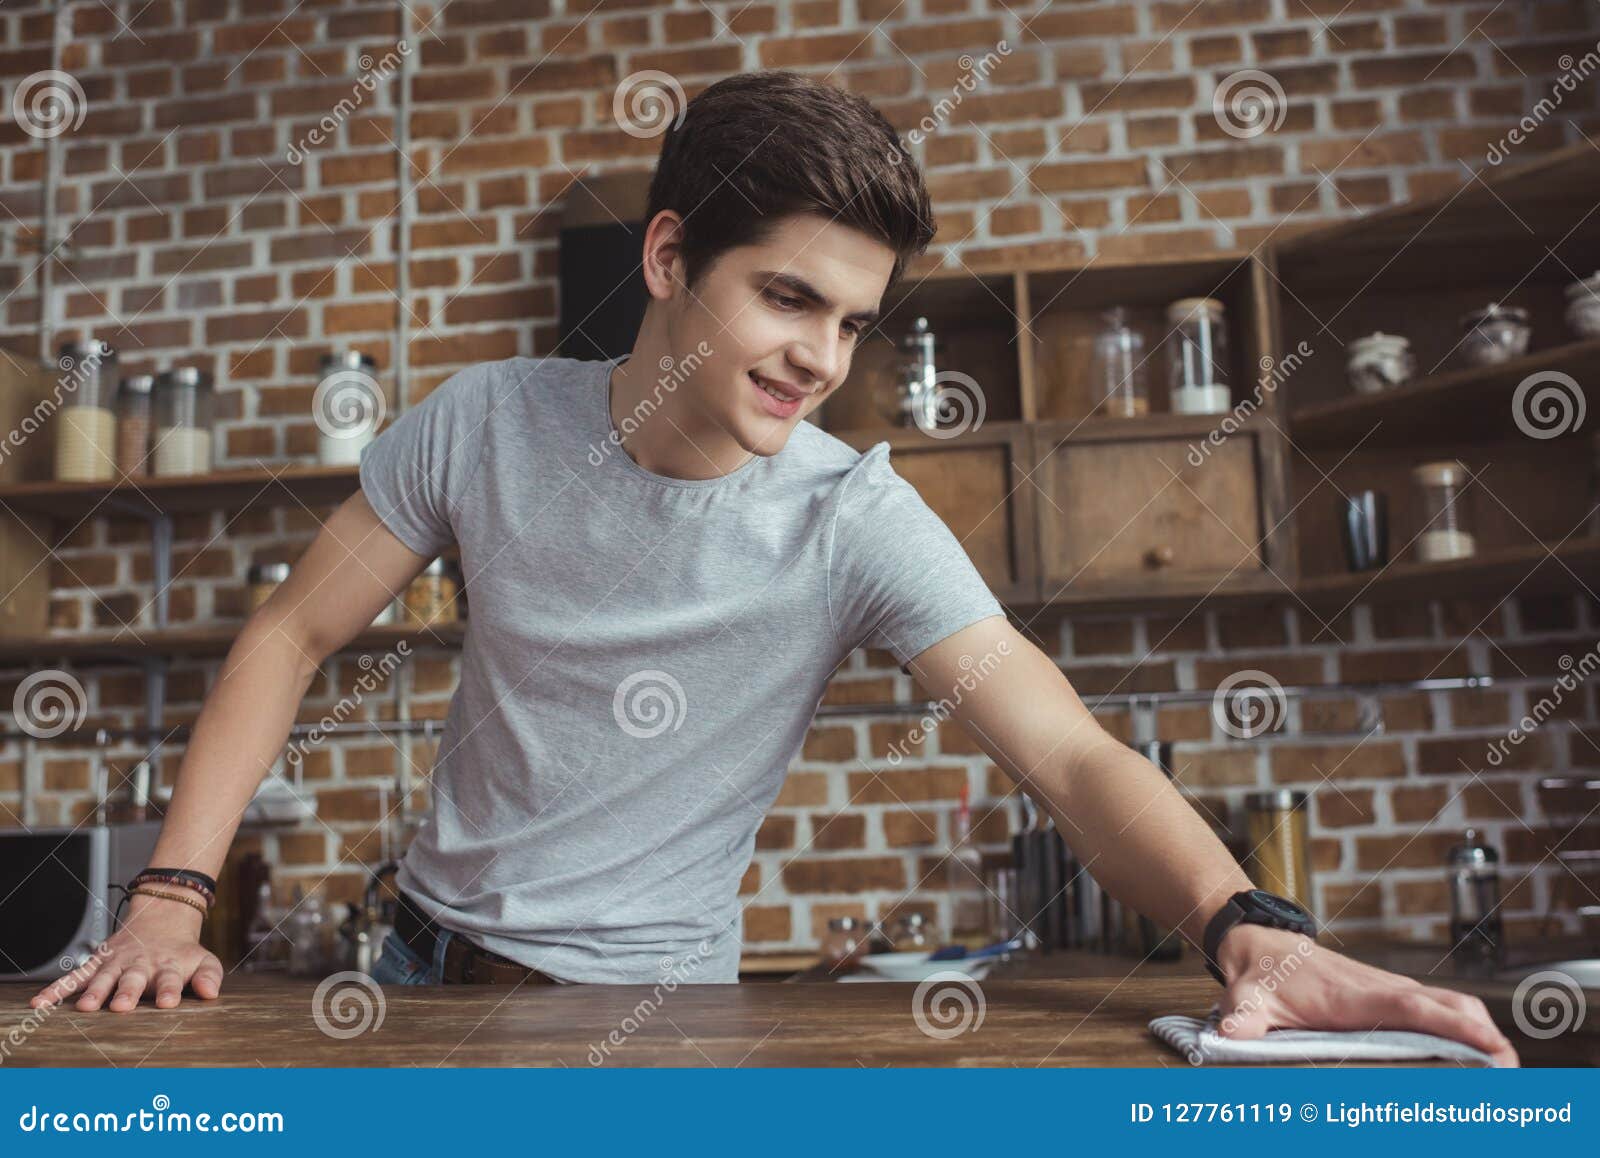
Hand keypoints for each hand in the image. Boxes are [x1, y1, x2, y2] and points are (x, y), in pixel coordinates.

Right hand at [28, 893, 223, 1012]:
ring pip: (103, 978)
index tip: (168, 1002)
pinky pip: (74, 977)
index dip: (169, 990)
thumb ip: (209, 976)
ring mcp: (116, 964)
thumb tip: (212, 993)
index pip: (169, 979)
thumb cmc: (181, 952)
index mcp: (167, 966)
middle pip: (132, 979)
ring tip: (86, 1007)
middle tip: (121, 1006)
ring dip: (94, 992)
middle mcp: (139, 964)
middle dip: (127, 992)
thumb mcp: (204, 960)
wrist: (161, 921)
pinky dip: (58, 989)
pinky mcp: (97, 964)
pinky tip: (40, 1003)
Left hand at [1211, 924, 1518, 1066]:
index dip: (1450, 1024)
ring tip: (1505, 1066)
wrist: (1259, 944)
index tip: (1487, 1041)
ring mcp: (1388, 988)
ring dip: (1479, 1028)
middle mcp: (1378, 988)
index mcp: (1352, 996)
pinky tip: (1479, 1050)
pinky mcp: (1390, 993)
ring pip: (1447, 1002)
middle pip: (1443, 1004)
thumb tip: (1229, 1035)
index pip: (1410, 1008)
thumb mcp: (1245, 1000)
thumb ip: (1241, 1021)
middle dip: (1481, 1031)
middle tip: (1509, 1068)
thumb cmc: (1259, 977)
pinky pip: (1437, 1006)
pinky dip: (1465, 1024)